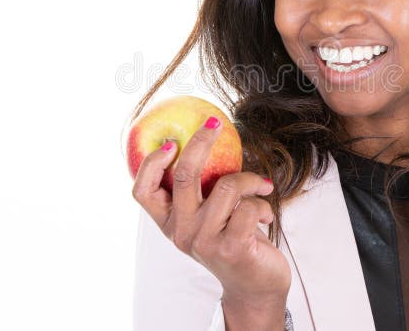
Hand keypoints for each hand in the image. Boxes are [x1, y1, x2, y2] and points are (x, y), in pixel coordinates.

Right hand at [132, 116, 290, 302]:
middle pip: (183, 175)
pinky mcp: (231, 248)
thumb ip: (202, 190)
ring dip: (251, 180)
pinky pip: (248, 205)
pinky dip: (262, 203)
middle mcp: (181, 232)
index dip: (152, 163)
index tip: (171, 142)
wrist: (255, 287)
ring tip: (261, 188)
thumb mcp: (209, 217)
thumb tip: (206, 136)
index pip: (142, 191)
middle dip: (200, 141)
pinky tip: (266, 215)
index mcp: (169, 223)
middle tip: (214, 123)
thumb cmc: (233, 241)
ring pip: (227, 187)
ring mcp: (204, 241)